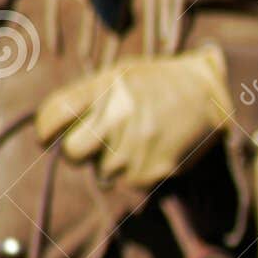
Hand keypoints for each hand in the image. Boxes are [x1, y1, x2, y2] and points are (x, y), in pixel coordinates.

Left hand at [36, 47, 233, 188]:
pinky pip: (129, 182)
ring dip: (112, 163)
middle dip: (77, 153)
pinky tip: (150, 155)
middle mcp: (117, 118)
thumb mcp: (121, 75)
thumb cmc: (161, 83)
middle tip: (90, 148)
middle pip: (72, 153)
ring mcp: (136, 147)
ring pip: (102, 171)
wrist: (211, 95)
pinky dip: (135, 173)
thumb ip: (88, 97)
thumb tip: (58, 128)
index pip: (54, 115)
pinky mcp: (154, 169)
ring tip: (133, 145)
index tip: (48, 137)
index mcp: (104, 89)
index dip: (46, 130)